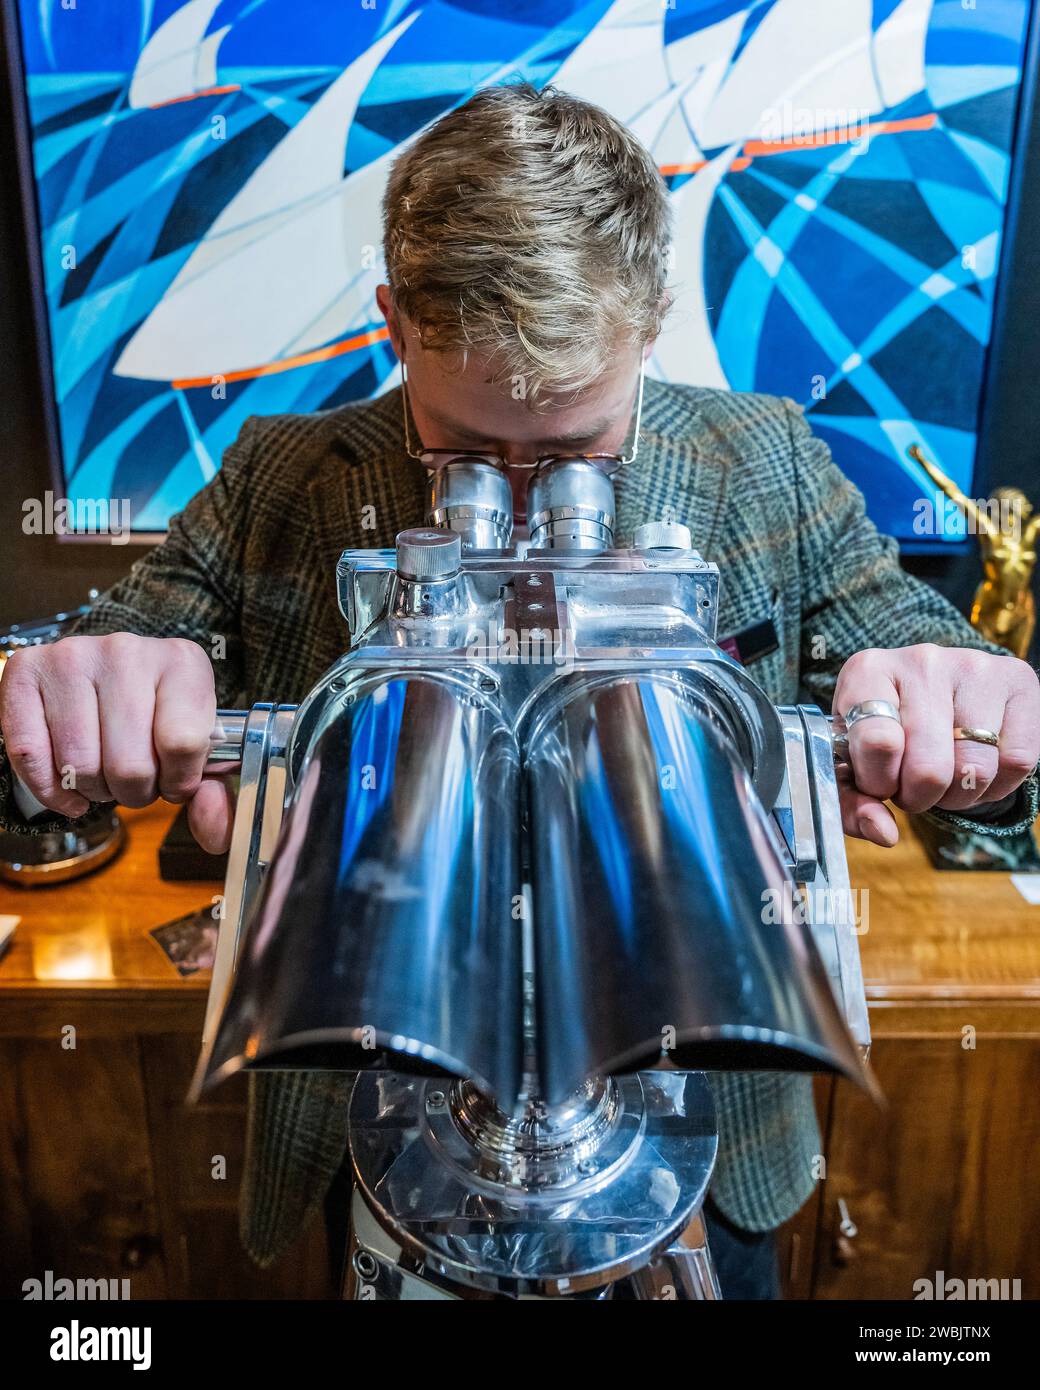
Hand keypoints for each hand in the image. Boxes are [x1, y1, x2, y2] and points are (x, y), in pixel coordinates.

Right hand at [0, 633, 233, 853]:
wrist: (109, 674)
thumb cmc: (159, 712)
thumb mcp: (203, 741)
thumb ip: (218, 790)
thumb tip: (214, 826)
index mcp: (182, 663)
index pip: (183, 744)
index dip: (179, 781)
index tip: (175, 780)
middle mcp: (126, 652)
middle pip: (128, 764)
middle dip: (134, 792)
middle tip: (136, 780)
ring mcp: (73, 657)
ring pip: (79, 766)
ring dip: (94, 790)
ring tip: (105, 773)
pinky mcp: (27, 672)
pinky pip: (28, 754)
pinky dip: (49, 788)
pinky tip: (70, 788)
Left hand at [833, 644, 1039, 846]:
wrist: (931, 691)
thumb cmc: (884, 731)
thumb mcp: (851, 761)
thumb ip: (850, 803)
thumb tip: (884, 833)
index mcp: (867, 672)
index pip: (878, 740)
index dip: (879, 782)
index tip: (879, 783)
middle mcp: (921, 661)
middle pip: (929, 768)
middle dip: (917, 796)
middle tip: (910, 786)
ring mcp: (974, 666)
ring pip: (976, 769)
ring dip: (956, 795)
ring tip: (941, 777)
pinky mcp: (1018, 680)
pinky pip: (1017, 761)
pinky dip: (994, 786)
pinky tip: (973, 770)